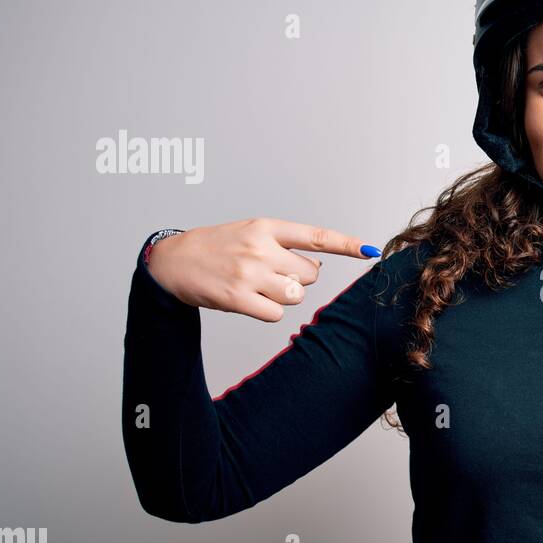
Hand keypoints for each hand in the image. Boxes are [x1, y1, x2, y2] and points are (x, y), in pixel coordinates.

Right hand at [145, 217, 378, 320]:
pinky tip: (249, 300)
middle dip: (298, 278)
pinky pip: (275, 314)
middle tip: (270, 274)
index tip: (371, 251)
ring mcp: (249, 273)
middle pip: (311, 274)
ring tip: (258, 286)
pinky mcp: (237, 297)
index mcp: (267, 227)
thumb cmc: (216, 247)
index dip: (347, 245)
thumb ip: (284, 245)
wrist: (172, 261)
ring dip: (284, 296)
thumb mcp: (250, 233)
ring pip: (296, 295)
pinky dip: (267, 311)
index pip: (316, 236)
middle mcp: (261, 248)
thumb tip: (317, 265)